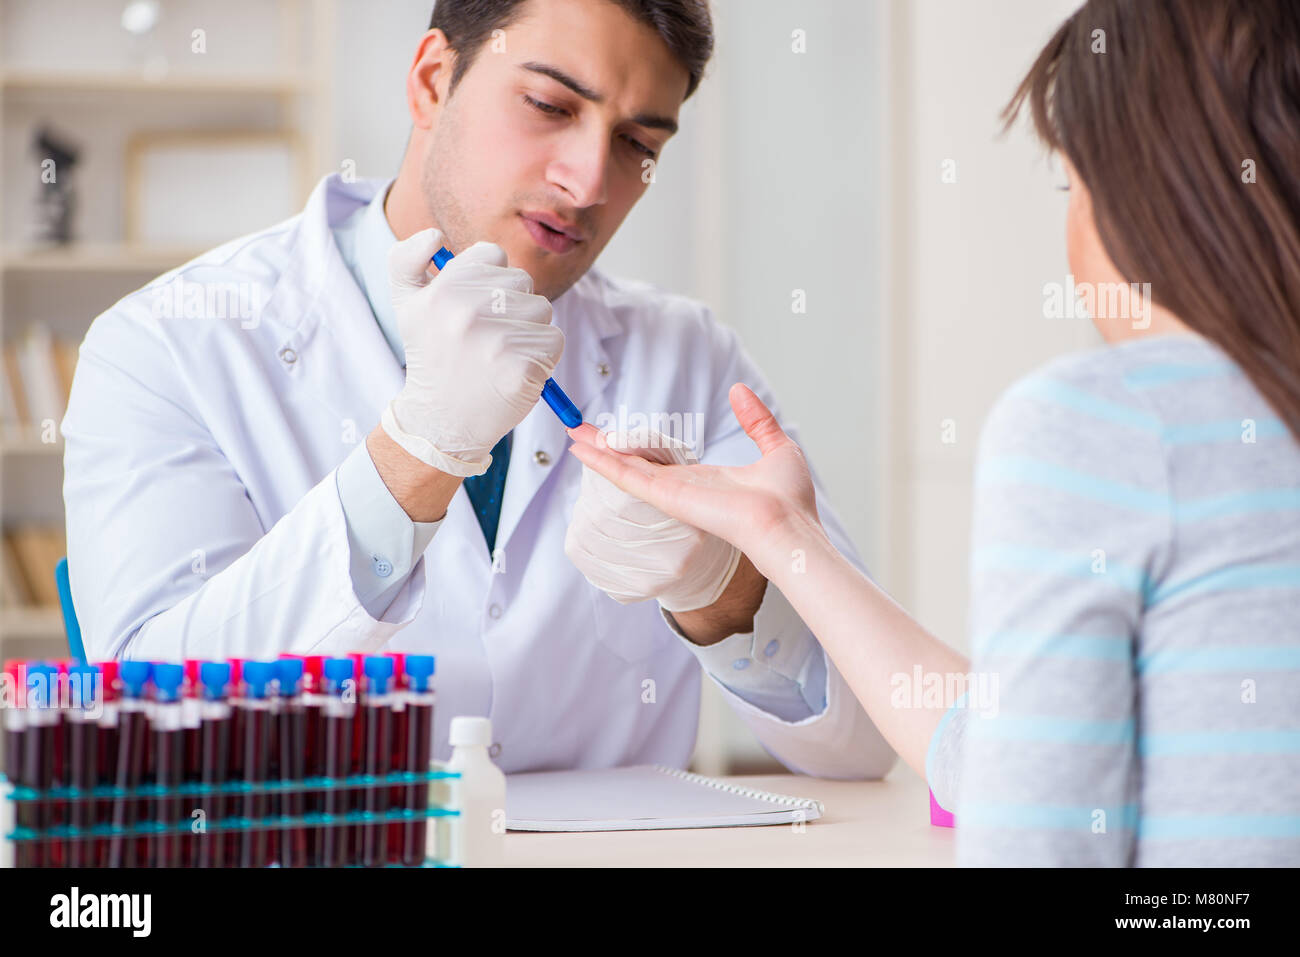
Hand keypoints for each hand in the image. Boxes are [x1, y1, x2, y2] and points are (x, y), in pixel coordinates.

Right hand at [380, 228, 564, 476]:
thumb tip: (434, 236)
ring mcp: (498, 340)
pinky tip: (516, 368)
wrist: (443, 420)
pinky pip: (553, 340)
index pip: (492, 254)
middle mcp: (467, 311)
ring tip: (500, 353)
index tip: (474, 305)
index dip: (488, 278)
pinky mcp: (523, 368)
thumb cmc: (433, 356)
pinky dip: (543, 355)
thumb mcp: (406, 305)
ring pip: (541, 310)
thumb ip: (406, 260)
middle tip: (487, 335)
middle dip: (511, 304)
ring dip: (529, 329)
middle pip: (521, 280)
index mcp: (443, 289)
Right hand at [566, 384, 824, 577]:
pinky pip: (628, 477)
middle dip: (608, 446)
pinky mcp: (668, 497)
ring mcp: (673, 494)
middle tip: (580, 430)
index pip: (662, 461)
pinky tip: (583, 451)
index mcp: (706, 480)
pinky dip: (603, 462)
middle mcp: (684, 488)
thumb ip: (756, 421)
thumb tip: (739, 391)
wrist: (788, 526)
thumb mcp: (776, 447)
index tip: (619, 434)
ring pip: (626, 469)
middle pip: (636, 463)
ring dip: (598, 451)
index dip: (638, 446)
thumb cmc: (789, 501)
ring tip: (573, 435)